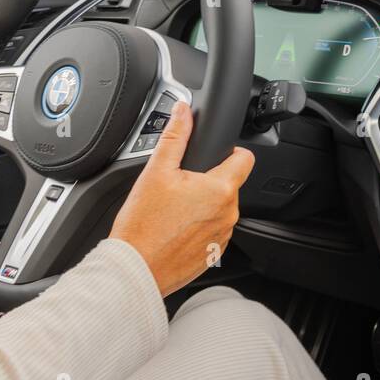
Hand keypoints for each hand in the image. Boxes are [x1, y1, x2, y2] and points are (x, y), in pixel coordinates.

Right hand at [109, 102, 254, 295]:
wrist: (134, 269)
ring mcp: (224, 235)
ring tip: (173, 210)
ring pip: (220, 207)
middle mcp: (230, 213)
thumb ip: (174, 136)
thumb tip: (182, 110)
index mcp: (221, 189)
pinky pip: (213, 229)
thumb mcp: (155, 172)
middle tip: (178, 187)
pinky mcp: (216, 252)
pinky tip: (175, 228)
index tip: (209, 156)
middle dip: (207, 180)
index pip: (244, 158)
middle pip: (229, 183)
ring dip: (203, 204)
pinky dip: (199, 226)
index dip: (228, 152)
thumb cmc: (143, 226)